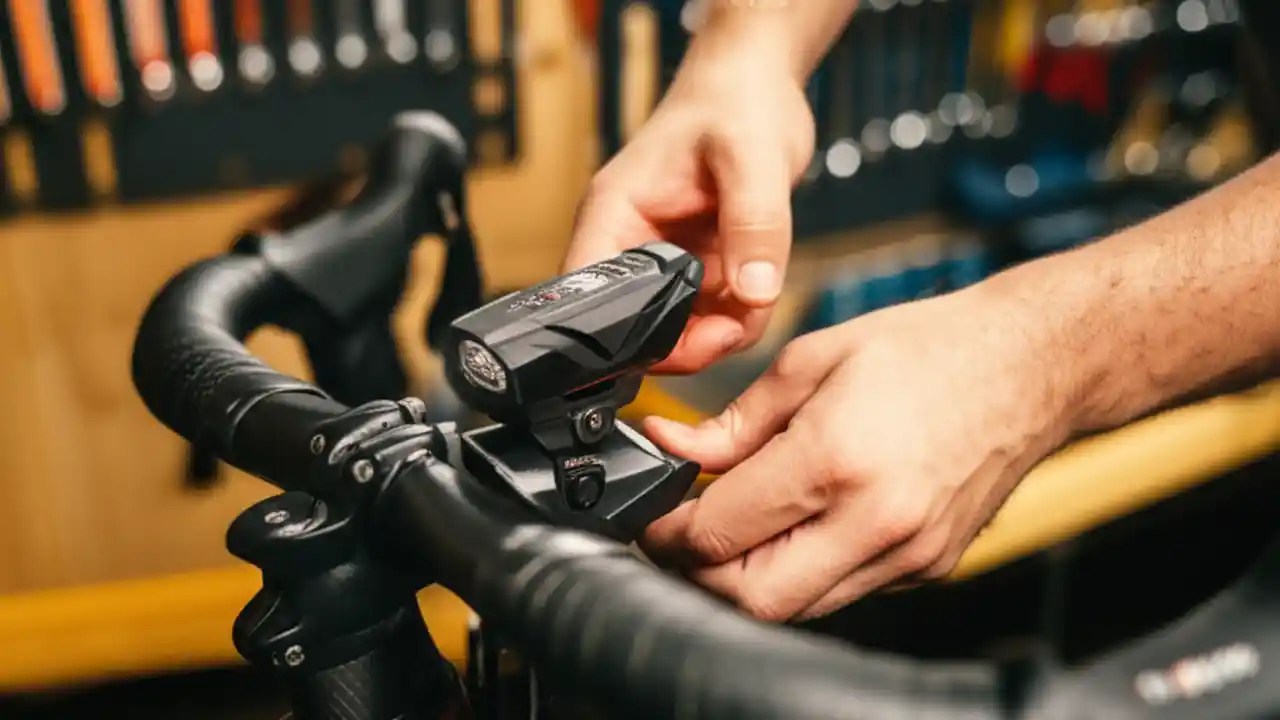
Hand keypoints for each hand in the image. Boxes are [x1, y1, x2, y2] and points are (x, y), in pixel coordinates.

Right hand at [565, 27, 814, 372]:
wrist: (756, 82)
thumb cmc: (734, 101)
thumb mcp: (751, 158)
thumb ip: (753, 227)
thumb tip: (754, 293)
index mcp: (614, 216)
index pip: (594, 299)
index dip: (627, 337)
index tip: (681, 343)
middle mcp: (631, 244)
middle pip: (637, 329)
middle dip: (688, 342)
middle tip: (732, 327)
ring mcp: (666, 259)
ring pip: (682, 329)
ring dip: (721, 331)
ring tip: (754, 300)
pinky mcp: (699, 265)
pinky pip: (714, 313)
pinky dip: (740, 315)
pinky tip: (759, 289)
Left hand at [640, 288, 1077, 620]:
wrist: (1030, 365)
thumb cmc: (929, 348)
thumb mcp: (812, 359)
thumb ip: (735, 420)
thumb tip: (675, 448)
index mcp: (836, 460)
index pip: (721, 531)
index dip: (669, 531)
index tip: (655, 517)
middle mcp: (874, 522)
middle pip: (752, 597)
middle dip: (701, 573)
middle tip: (686, 533)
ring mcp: (907, 555)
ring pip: (797, 608)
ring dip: (751, 579)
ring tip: (739, 527)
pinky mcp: (928, 568)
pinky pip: (843, 592)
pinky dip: (803, 573)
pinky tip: (798, 527)